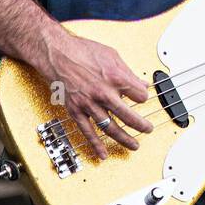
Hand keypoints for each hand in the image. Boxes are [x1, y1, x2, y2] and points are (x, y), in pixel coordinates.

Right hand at [44, 29, 152, 158]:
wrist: (56, 53)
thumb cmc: (82, 50)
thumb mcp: (112, 55)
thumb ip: (128, 72)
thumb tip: (142, 83)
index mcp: (116, 78)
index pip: (140, 96)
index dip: (143, 97)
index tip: (142, 98)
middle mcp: (104, 93)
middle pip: (129, 116)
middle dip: (141, 125)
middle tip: (148, 129)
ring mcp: (89, 104)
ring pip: (110, 127)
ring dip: (124, 139)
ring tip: (134, 145)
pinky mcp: (76, 110)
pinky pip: (87, 131)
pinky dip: (95, 144)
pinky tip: (103, 154)